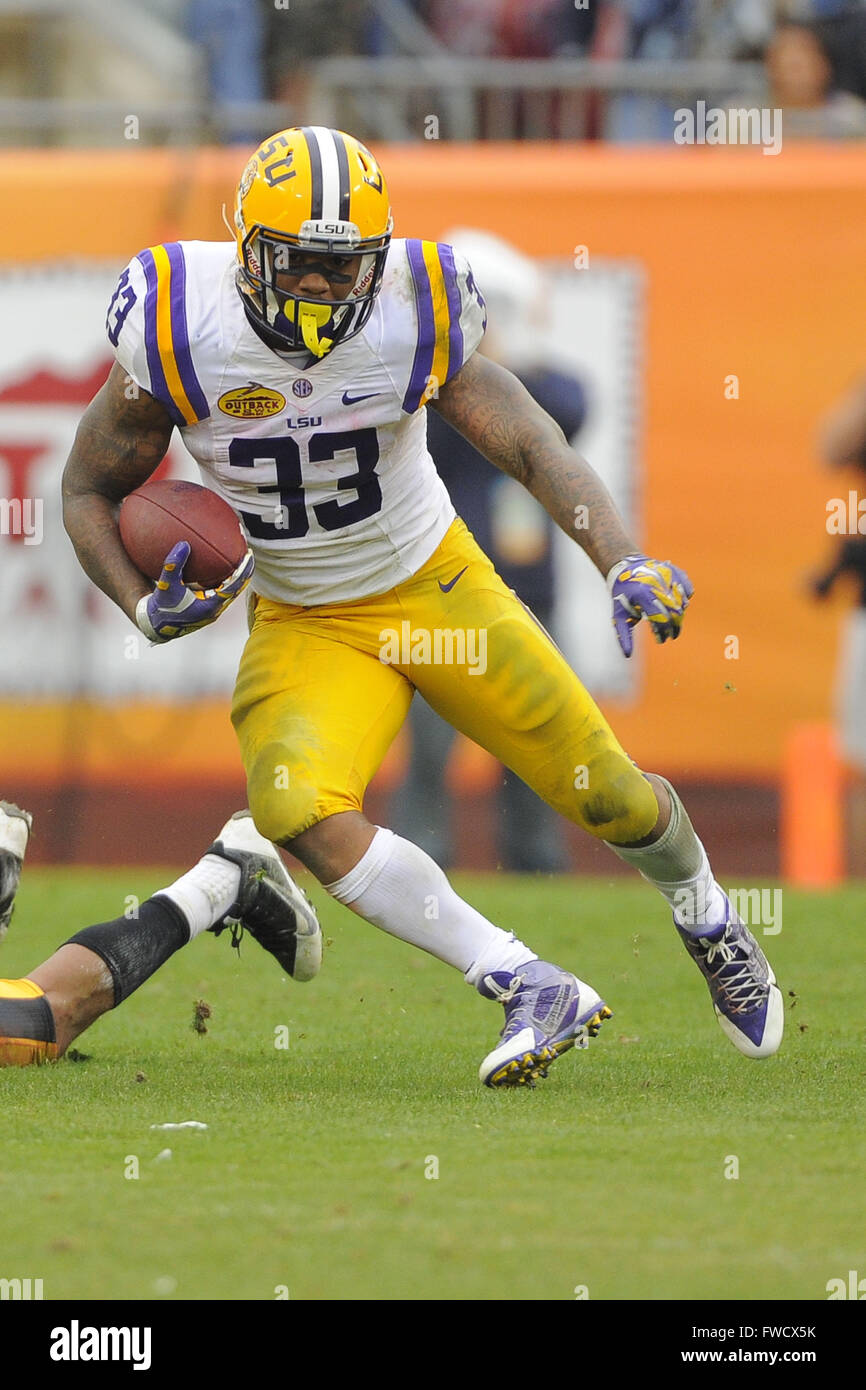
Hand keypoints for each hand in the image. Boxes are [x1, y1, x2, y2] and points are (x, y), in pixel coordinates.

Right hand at [135, 540, 253, 643]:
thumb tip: (184, 544)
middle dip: (244, 571)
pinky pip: (222, 592)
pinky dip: (224, 580)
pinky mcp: (207, 609)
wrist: (156, 626)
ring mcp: (213, 610)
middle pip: (237, 588)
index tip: (249, 554)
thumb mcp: (166, 586)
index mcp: (211, 606)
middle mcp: (216, 610)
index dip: (243, 570)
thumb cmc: (161, 607)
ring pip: (231, 591)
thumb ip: (173, 565)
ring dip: (236, 576)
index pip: (234, 586)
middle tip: (248, 552)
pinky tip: (221, 568)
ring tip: (239, 559)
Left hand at [607, 553, 692, 657]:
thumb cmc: (622, 596)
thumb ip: (623, 635)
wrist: (626, 568)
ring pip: (682, 601)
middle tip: (672, 636)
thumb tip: (628, 655)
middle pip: (673, 611)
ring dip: (679, 615)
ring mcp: (669, 576)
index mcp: (643, 594)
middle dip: (674, 627)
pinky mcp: (676, 572)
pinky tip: (677, 606)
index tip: (661, 641)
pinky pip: (688, 589)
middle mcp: (658, 583)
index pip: (659, 618)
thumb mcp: (618, 615)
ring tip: (673, 622)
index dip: (662, 632)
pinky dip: (685, 599)